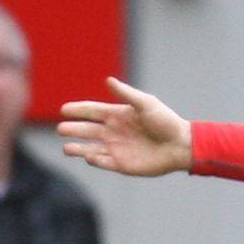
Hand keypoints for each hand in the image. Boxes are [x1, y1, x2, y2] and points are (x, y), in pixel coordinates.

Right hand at [58, 77, 192, 176]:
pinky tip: (89, 157)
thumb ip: (126, 94)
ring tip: (66, 148)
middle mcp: (113, 131)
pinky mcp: (122, 164)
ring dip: (77, 148)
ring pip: (89, 148)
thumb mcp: (146, 104)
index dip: (77, 110)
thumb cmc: (166, 122)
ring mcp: (116, 148)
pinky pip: (103, 162)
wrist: (182, 145)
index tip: (64, 109)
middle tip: (61, 129)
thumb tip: (108, 80)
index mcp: (116, 114)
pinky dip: (95, 160)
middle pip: (86, 130)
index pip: (91, 111)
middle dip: (73, 129)